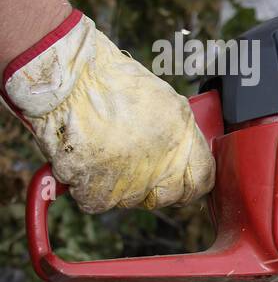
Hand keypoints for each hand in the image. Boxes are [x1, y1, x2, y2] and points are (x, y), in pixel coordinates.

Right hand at [2, 12, 214, 212]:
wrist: (71, 80)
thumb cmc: (114, 82)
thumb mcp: (167, 102)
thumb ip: (181, 135)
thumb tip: (184, 154)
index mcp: (182, 143)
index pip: (202, 181)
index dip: (191, 182)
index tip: (180, 179)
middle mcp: (161, 168)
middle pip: (166, 197)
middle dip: (153, 187)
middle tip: (133, 165)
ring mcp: (130, 184)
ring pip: (128, 200)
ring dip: (116, 184)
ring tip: (102, 151)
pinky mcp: (96, 192)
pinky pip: (94, 201)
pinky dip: (85, 186)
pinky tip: (83, 159)